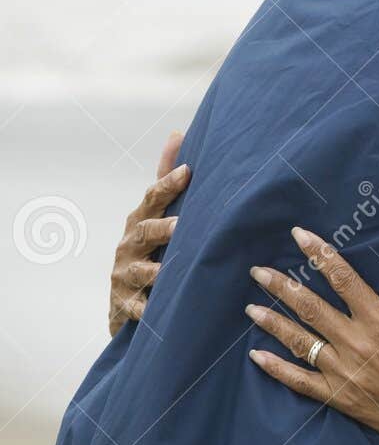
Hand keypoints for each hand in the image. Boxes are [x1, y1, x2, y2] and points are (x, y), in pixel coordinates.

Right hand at [108, 130, 188, 334]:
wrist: (126, 303)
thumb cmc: (150, 250)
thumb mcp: (156, 215)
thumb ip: (167, 180)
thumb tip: (177, 133)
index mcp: (140, 221)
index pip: (152, 198)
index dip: (167, 184)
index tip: (188, 171)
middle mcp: (129, 245)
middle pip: (145, 232)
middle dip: (162, 228)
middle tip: (182, 226)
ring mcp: (124, 276)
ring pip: (140, 271)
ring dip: (154, 271)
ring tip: (168, 272)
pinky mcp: (125, 305)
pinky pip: (136, 308)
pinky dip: (146, 309)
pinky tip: (156, 312)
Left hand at [245, 228, 378, 444]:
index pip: (343, 279)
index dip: (319, 255)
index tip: (298, 236)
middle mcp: (356, 344)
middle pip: (310, 307)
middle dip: (282, 286)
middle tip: (258, 271)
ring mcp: (344, 374)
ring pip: (299, 342)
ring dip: (273, 323)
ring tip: (251, 308)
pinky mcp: (340, 398)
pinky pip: (300, 382)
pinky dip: (276, 369)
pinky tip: (257, 357)